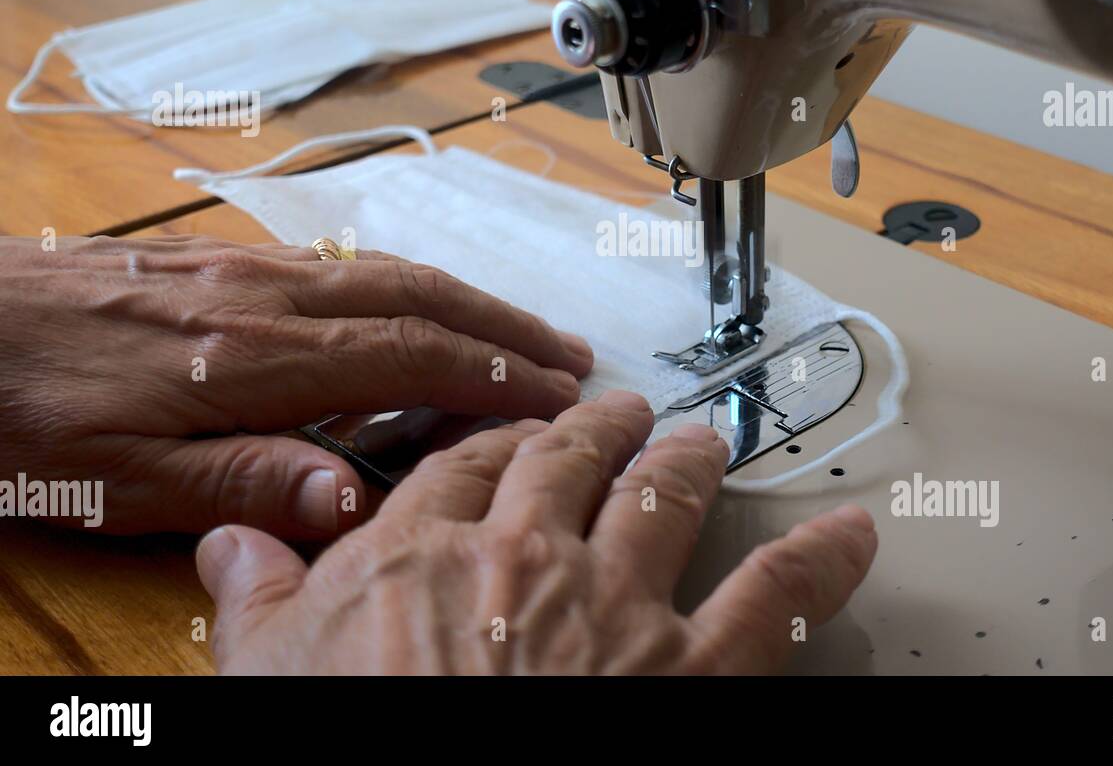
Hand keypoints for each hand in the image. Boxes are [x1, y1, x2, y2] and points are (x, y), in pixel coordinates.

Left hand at [0, 235, 590, 537]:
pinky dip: (408, 283)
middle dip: (505, 324)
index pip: (411, 356)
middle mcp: (267, 297)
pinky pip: (342, 264)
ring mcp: (245, 268)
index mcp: (255, 355)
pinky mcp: (220, 259)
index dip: (495, 375)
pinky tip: (416, 304)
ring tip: (518, 328)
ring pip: (386, 271)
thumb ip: (241, 481)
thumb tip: (355, 493)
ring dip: (467, 299)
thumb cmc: (20, 408)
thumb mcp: (116, 477)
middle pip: (419, 297)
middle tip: (571, 353)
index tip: (557, 394)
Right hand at [196, 391, 877, 673]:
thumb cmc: (355, 734)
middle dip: (596, 427)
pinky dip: (822, 560)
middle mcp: (531, 554)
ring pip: (664, 497)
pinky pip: (775, 597)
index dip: (492, 441)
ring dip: (687, 460)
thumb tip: (231, 539)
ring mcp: (618, 605)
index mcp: (431, 548)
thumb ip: (259, 597)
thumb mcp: (270, 673)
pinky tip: (852, 532)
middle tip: (616, 408)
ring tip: (702, 436)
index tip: (510, 431)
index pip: (465, 465)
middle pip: (569, 460)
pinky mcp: (691, 669)